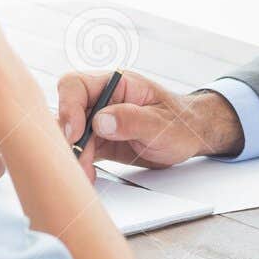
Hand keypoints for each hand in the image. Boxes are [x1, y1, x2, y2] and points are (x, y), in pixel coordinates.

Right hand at [55, 72, 243, 180]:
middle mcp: (103, 99)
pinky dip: (81, 163)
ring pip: (71, 135)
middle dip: (69, 138)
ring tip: (87, 174)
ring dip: (74, 155)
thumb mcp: (161, 123)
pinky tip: (89, 175)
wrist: (191, 136)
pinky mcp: (100, 140)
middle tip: (79, 161)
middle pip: (68, 112)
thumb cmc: (180, 123)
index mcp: (116, 83)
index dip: (69, 107)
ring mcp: (99, 120)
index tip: (75, 133)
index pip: (77, 85)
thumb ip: (132, 120)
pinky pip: (81, 150)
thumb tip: (100, 121)